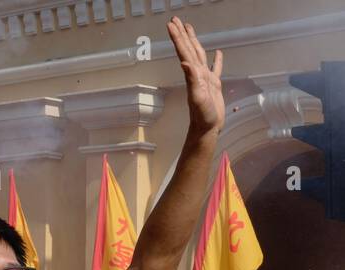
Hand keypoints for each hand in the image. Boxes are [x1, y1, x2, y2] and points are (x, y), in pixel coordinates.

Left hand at [167, 17, 223, 135]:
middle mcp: (197, 73)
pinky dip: (217, 60)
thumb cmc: (203, 116)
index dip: (178, 37)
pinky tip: (218, 53)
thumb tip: (185, 63)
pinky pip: (216, 68)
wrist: (207, 129)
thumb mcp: (198, 97)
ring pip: (199, 54)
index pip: (184, 51)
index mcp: (193, 74)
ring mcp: (206, 78)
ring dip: (194, 41)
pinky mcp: (214, 85)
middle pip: (189, 49)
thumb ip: (192, 80)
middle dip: (182, 34)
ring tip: (190, 29)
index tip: (171, 24)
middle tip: (175, 19)